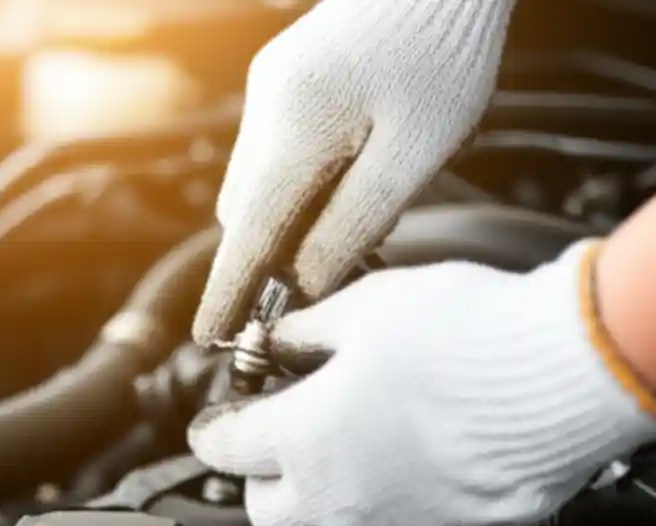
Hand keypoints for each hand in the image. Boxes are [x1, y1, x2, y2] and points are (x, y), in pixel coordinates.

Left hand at [188, 243, 655, 525]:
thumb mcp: (367, 307)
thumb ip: (305, 332)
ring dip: (308, 517)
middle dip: (262, 474)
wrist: (564, 381)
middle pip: (263, 509)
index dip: (217, 428)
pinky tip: (386, 502)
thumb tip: (277, 342)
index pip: (225, 448)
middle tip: (282, 444)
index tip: (223, 422)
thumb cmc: (472, 338)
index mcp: (302, 438)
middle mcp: (333, 502)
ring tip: (331, 479)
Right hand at [194, 0, 516, 344]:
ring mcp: (270, 90)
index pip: (245, 238)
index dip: (228, 294)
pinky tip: (339, 189)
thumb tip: (304, 282)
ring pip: (255, 182)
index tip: (210, 337)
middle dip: (258, 262)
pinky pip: (271, 150)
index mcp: (294, 135)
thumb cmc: (444, 59)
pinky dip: (290, 186)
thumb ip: (352, 225)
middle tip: (294, 302)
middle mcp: (267, 112)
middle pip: (243, 214)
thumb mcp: (411, 158)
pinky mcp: (285, 78)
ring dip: (278, 223)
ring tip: (336, 244)